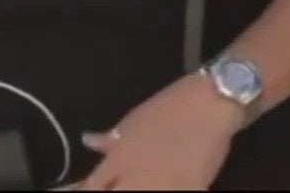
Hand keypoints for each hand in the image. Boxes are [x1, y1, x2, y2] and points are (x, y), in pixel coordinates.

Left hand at [71, 74, 239, 189]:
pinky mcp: (189, 192)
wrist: (210, 105)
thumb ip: (110, 138)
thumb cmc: (169, 107)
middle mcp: (136, 178)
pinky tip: (160, 187)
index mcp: (120, 159)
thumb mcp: (133, 120)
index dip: (83, 190)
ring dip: (129, 192)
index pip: (93, 187)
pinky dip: (162, 192)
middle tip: (108, 188)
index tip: (79, 189)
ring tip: (133, 185)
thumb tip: (88, 141)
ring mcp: (163, 188)